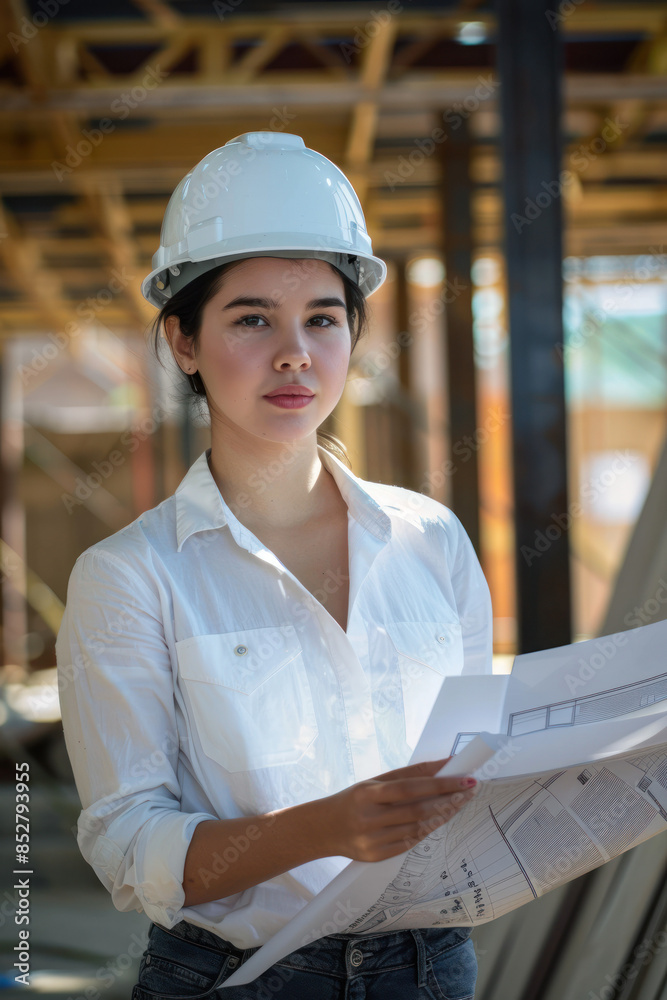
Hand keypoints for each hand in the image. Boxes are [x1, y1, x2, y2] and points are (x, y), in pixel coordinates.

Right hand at [313, 757, 478, 862]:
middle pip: (418, 809)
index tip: (464, 777)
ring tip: (460, 802)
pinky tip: (440, 819)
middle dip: (448, 798)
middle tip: (470, 789)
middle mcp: (370, 818)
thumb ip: (406, 775)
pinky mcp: (377, 856)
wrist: (324, 830)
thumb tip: (441, 766)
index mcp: (367, 794)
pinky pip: (410, 843)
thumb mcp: (372, 782)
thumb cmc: (354, 800)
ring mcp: (374, 840)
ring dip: (443, 814)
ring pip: (418, 828)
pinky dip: (427, 830)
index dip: (440, 783)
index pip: (410, 788)